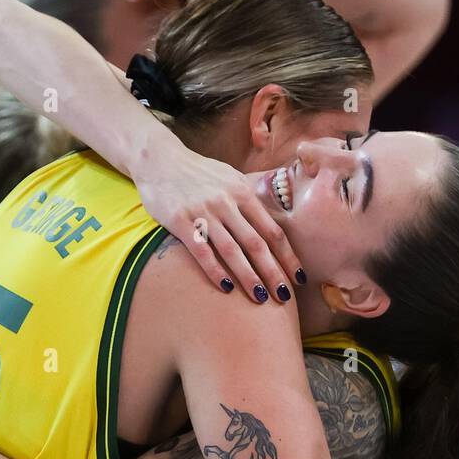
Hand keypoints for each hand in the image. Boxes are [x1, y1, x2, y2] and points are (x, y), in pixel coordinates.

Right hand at [134, 142, 303, 302]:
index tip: (298, 278)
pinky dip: (215, 270)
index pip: (272, 230)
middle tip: (284, 297)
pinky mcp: (180, 220)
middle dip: (273, 272)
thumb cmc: (198, 173)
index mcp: (242, 193)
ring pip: (232, 250)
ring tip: (260, 299)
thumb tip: (270, 225)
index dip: (287, 256)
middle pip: (256, 243)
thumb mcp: (229, 178)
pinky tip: (226, 288)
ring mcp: (203, 211)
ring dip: (248, 276)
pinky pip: (201, 250)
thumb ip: (248, 200)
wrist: (159, 159)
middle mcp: (226, 202)